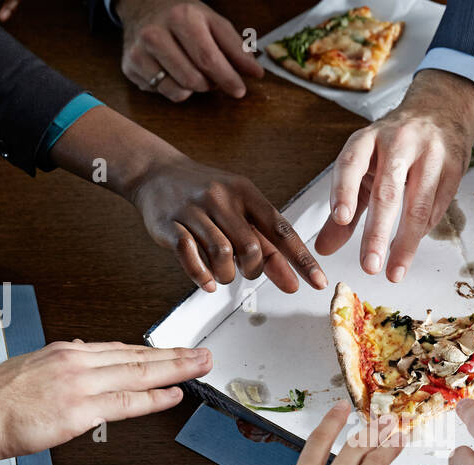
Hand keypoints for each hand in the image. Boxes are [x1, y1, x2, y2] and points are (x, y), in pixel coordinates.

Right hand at [0, 341, 209, 462]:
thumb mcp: (27, 370)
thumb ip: (57, 367)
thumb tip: (76, 357)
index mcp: (63, 353)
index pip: (118, 349)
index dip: (150, 352)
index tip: (171, 352)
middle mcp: (75, 362)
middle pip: (136, 356)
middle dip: (174, 355)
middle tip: (201, 353)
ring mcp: (79, 385)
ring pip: (138, 373)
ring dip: (175, 370)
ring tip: (200, 367)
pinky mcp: (78, 410)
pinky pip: (125, 402)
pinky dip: (153, 398)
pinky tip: (173, 395)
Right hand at [49, 106, 325, 292]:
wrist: (156, 173)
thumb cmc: (206, 196)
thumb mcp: (239, 207)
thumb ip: (263, 241)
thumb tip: (292, 279)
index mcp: (246, 193)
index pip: (280, 228)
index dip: (301, 258)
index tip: (318, 281)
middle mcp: (222, 198)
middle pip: (252, 246)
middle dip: (255, 270)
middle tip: (249, 273)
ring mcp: (195, 210)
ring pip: (222, 254)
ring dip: (228, 275)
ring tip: (225, 275)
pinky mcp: (170, 224)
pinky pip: (189, 256)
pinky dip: (202, 276)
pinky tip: (208, 283)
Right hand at [116, 0, 262, 100]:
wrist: (143, 6)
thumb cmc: (184, 16)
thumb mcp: (212, 22)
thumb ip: (236, 48)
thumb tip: (256, 73)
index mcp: (181, 18)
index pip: (208, 59)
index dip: (227, 78)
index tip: (240, 90)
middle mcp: (155, 34)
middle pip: (194, 79)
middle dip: (210, 84)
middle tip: (213, 76)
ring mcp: (139, 52)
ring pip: (178, 91)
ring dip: (193, 88)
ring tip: (193, 71)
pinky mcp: (130, 67)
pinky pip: (163, 93)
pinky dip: (174, 88)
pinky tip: (173, 71)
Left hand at [315, 70, 473, 281]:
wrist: (440, 110)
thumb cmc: (394, 146)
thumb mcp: (364, 169)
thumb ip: (345, 209)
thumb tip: (322, 250)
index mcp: (368, 138)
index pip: (352, 163)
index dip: (344, 189)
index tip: (339, 217)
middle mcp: (398, 142)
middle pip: (387, 191)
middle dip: (377, 232)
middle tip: (368, 266)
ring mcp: (429, 153)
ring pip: (417, 204)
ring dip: (405, 243)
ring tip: (393, 272)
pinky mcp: (453, 166)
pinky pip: (436, 206)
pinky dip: (422, 231)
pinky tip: (410, 247)